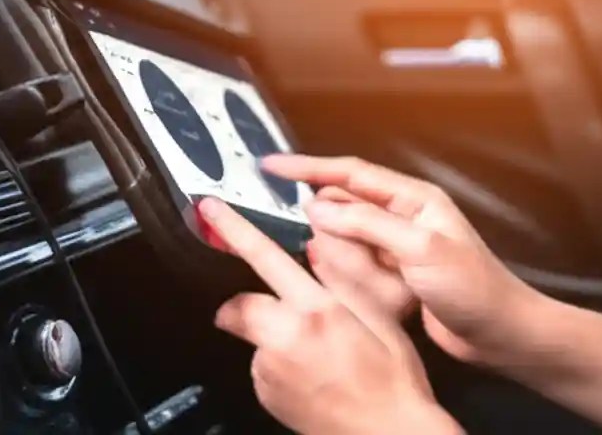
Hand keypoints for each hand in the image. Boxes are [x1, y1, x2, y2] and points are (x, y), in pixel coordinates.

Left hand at [197, 197, 459, 434]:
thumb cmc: (393, 380)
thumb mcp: (379, 319)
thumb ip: (342, 281)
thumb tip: (315, 249)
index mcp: (316, 309)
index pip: (263, 258)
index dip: (233, 230)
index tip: (208, 208)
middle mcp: (284, 337)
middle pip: (239, 306)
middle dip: (247, 305)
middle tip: (283, 315)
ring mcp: (269, 370)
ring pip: (254, 338)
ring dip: (272, 339)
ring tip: (316, 357)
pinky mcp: (264, 394)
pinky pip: (261, 368)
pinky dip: (277, 367)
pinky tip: (311, 377)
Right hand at [264, 155, 548, 368]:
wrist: (501, 334)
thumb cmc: (476, 289)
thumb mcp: (420, 249)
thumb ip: (367, 224)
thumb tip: (319, 206)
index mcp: (413, 198)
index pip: (350, 172)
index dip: (307, 168)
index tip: (271, 167)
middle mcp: (403, 217)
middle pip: (344, 207)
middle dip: (327, 226)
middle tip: (313, 244)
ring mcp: (397, 247)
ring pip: (347, 243)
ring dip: (348, 263)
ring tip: (377, 281)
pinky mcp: (394, 276)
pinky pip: (358, 270)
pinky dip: (356, 281)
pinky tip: (372, 294)